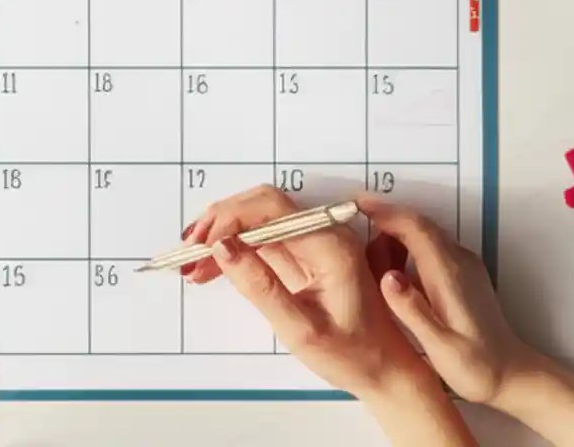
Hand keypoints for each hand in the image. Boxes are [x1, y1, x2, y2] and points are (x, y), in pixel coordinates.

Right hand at [183, 186, 432, 399]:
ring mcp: (314, 241)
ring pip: (258, 218)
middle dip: (219, 223)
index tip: (199, 248)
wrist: (386, 369)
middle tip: (187, 254)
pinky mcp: (306, 253)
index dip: (228, 220)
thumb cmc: (352, 355)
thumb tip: (222, 248)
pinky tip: (212, 266)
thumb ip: (260, 286)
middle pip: (260, 204)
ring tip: (193, 264)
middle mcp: (324, 233)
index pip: (269, 208)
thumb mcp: (300, 330)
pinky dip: (234, 247)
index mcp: (329, 245)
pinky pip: (263, 237)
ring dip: (222, 234)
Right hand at [362, 199, 536, 406]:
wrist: (512, 374)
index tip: (355, 203)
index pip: (416, 229)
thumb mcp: (440, 347)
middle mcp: (459, 261)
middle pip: (419, 224)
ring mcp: (463, 264)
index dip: (386, 213)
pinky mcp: (462, 272)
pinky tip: (388, 258)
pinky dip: (405, 242)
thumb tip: (388, 277)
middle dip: (385, 214)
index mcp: (450, 275)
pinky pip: (430, 244)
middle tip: (349, 214)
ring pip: (424, 232)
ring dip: (394, 229)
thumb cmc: (474, 367)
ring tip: (362, 242)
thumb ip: (413, 311)